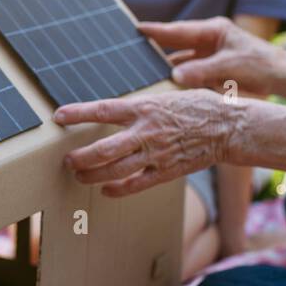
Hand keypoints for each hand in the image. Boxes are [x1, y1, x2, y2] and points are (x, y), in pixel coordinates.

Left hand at [54, 91, 231, 197]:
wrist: (227, 127)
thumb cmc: (198, 106)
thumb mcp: (165, 96)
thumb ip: (140, 106)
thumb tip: (115, 110)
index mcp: (144, 108)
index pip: (102, 110)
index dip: (77, 114)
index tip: (58, 117)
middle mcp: (145, 132)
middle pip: (102, 149)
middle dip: (79, 157)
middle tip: (66, 160)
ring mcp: (155, 154)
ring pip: (114, 170)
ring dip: (91, 175)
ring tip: (78, 175)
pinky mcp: (165, 172)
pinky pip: (135, 185)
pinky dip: (117, 189)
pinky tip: (105, 189)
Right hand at [138, 17, 284, 96]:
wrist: (281, 77)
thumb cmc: (260, 64)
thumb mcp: (229, 65)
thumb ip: (201, 70)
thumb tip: (174, 75)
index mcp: (213, 31)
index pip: (179, 30)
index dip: (157, 30)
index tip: (137, 28)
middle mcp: (209, 41)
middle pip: (177, 44)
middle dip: (158, 47)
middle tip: (134, 48)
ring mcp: (210, 56)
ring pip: (183, 61)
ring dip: (169, 67)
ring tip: (146, 71)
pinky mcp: (213, 70)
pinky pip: (191, 74)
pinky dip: (181, 80)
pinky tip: (167, 85)